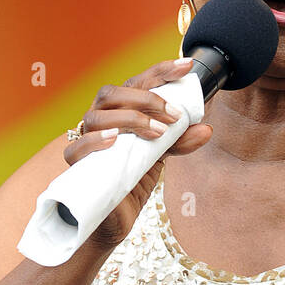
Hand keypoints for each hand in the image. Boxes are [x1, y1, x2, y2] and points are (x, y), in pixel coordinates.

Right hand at [63, 56, 213, 249]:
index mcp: (119, 111)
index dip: (160, 71)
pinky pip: (77, 148)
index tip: (187, 66)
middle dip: (146, 98)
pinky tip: (115, 139)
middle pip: (112, 93)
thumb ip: (180, 140)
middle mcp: (100, 120)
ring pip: (97, 116)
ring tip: (158, 133)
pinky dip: (95, 141)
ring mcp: (86, 141)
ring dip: (130, 119)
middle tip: (174, 115)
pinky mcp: (78, 166)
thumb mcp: (162, 156)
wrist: (116, 218)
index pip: (136, 82)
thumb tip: (206, 129)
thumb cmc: (133, 179)